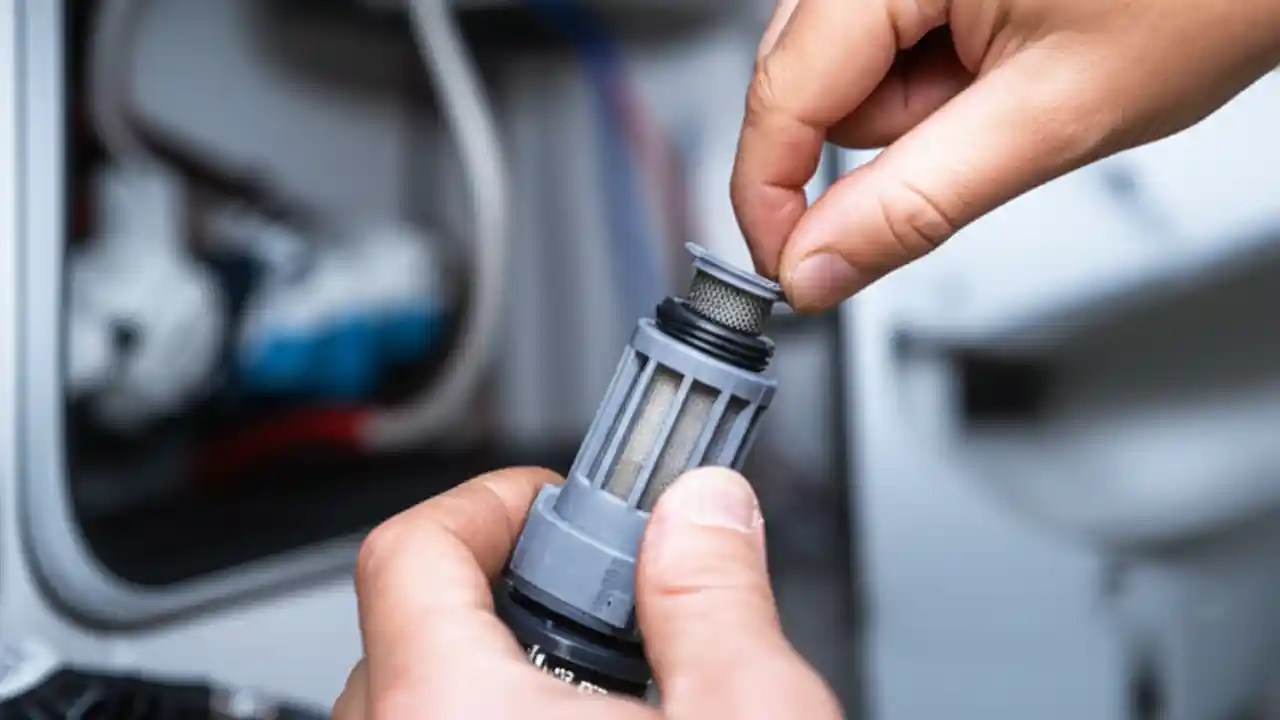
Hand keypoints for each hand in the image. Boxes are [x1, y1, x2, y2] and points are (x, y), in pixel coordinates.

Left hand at [331, 467, 840, 718]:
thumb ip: (716, 596)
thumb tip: (702, 508)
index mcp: (449, 713)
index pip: (411, 549)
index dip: (494, 500)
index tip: (563, 501)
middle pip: (406, 621)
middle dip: (510, 591)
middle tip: (599, 606)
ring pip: (408, 697)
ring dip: (492, 671)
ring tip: (599, 696)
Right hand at [732, 0, 1279, 310]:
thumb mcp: (1049, 118)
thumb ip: (913, 202)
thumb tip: (815, 266)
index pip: (778, 91)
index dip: (771, 196)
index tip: (790, 266)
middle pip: (804, 76)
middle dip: (878, 135)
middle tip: (970, 138)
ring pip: (845, 64)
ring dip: (915, 103)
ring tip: (1009, 81)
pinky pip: (886, 36)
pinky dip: (933, 72)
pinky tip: (1000, 58)